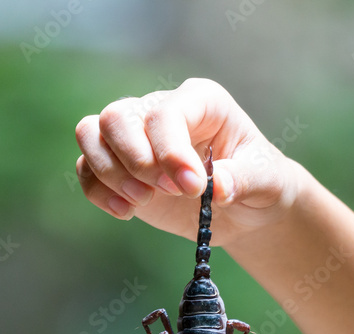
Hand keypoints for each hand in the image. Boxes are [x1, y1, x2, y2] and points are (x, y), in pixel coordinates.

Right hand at [74, 78, 302, 247]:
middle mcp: (161, 110)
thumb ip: (242, 180)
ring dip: (111, 173)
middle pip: (117, 117)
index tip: (192, 188)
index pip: (166, 113)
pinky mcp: (119, 167)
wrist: (245, 208)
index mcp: (201, 101)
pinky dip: (99, 191)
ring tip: (143, 202)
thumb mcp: (265, 181)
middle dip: (136, 160)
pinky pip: (87, 168)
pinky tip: (127, 212)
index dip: (171, 151)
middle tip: (167, 192)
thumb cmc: (260, 183)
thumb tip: (217, 188)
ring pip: (92, 134)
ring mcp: (135, 137)